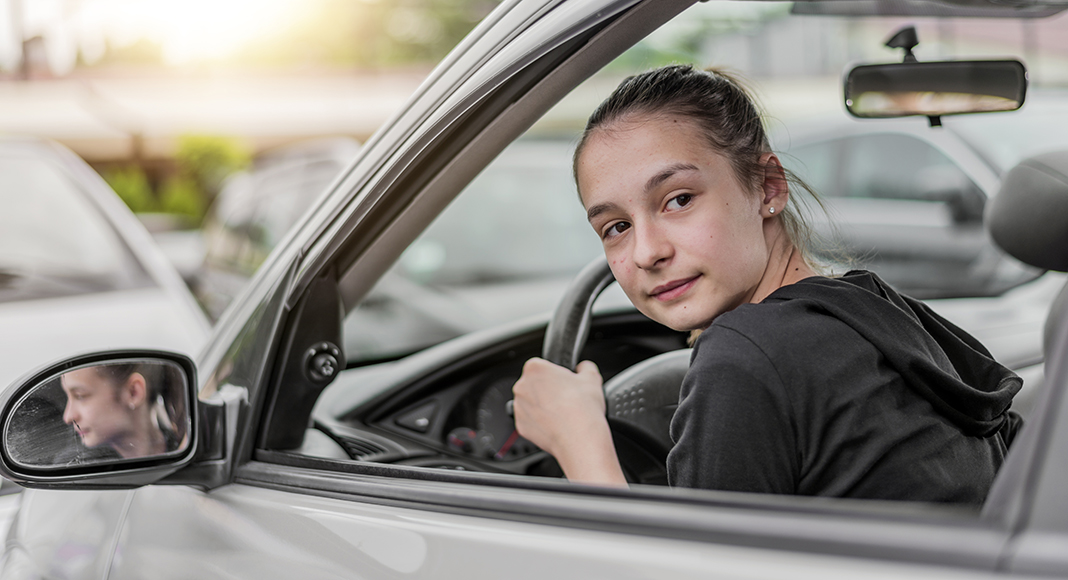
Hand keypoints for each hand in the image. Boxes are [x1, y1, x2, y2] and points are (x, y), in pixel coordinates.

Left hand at [512, 358, 625, 486]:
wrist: (579, 438)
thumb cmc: (582, 408)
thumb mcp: (592, 378)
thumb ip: (585, 367)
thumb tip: (584, 368)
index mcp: (535, 368)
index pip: (542, 365)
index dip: (555, 374)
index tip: (565, 383)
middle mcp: (522, 386)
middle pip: (534, 384)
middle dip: (547, 390)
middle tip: (565, 398)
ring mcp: (519, 406)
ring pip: (531, 403)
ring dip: (542, 406)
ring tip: (561, 413)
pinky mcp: (520, 425)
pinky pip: (529, 420)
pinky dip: (539, 422)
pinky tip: (555, 424)